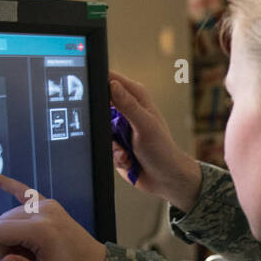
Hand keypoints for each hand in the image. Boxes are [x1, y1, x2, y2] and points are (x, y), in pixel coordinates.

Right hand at [0, 168, 107, 260]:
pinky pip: (22, 190)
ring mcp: (46, 205)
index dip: (1, 250)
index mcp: (41, 230)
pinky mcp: (48, 204)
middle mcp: (43, 211)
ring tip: (35, 249)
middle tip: (29, 258)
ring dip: (13, 234)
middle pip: (1, 222)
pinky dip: (4, 183)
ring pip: (8, 215)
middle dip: (7, 243)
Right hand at [109, 69, 202, 209]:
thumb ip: (128, 105)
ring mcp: (119, 128)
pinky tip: (128, 160)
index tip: (94, 99)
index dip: (99, 85)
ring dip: (111, 145)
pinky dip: (114, 156)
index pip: (111, 79)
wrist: (165, 180)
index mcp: (136, 97)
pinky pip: (103, 146)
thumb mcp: (145, 126)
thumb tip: (112, 84)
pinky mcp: (115, 144)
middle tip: (116, 135)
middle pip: (98, 106)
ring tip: (126, 152)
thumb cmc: (163, 151)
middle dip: (103, 124)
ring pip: (98, 129)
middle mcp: (126, 110)